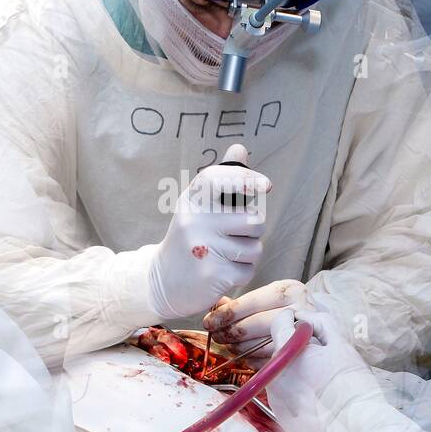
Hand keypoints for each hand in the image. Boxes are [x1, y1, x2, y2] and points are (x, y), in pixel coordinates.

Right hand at [145, 161, 271, 319]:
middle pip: (253, 219)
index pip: (217, 178)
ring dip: (248, 254)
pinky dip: (242, 273)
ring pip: (255, 247)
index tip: (265, 186)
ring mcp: (203, 248)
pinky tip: (223, 273)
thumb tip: (240, 148)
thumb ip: (222, 179)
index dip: (245, 178)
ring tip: (225, 255)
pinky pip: (248, 269)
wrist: (164, 283)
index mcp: (192, 200)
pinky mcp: (213, 273)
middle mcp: (194, 221)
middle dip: (253, 231)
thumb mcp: (199, 207)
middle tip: (232, 237)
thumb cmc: (191, 238)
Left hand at [203, 279, 312, 359]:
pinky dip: (253, 360)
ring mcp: (302, 333)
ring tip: (229, 346)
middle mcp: (300, 309)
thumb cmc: (288, 308)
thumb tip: (216, 306)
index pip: (252, 302)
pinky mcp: (300, 354)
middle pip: (256, 324)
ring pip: (261, 345)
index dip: (228, 314)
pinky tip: (245, 356)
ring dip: (240, 348)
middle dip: (231, 332)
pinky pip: (269, 360)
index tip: (210, 321)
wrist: (317, 324)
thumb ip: (243, 302)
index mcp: (291, 290)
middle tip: (217, 336)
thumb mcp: (269, 297)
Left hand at [267, 309, 371, 431]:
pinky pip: (285, 395)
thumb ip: (320, 324)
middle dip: (298, 348)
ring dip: (297, 371)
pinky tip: (318, 399)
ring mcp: (275, 398)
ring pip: (282, 373)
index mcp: (287, 354)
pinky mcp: (281, 417)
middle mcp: (274, 375)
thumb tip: (305, 316)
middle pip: (281, 351)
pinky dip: (297, 392)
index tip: (304, 322)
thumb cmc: (351, 386)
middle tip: (323, 356)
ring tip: (323, 381)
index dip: (292, 318)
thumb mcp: (341, 346)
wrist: (355, 431)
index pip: (279, 324)